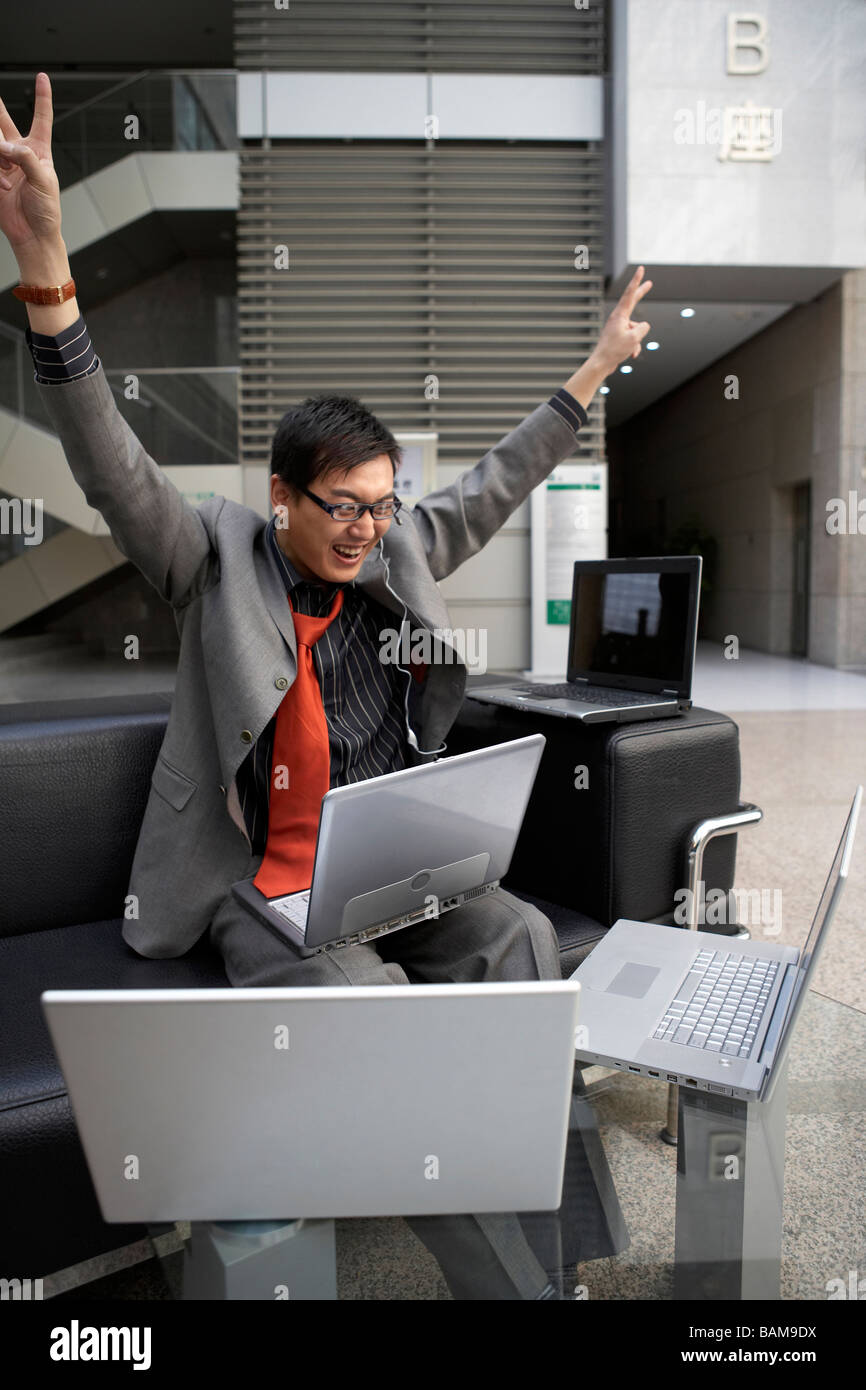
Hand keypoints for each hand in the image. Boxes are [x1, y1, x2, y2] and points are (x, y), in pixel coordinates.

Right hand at [0, 72, 62, 253]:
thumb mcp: (44, 181)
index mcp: (40, 151)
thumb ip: (26, 159)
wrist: (33, 235)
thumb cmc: (46, 212)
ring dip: (0, 157)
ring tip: (7, 175)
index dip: (42, 98)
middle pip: (4, 122)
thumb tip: (5, 148)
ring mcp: (5, 163)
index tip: (42, 78)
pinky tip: (4, 187)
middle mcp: (21, 153)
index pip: (41, 118)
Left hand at [592, 265, 652, 372]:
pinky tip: (630, 355)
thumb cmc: (614, 350)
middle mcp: (618, 318)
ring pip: (636, 330)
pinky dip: (634, 347)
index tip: (641, 269)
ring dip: (637, 341)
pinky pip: (632, 339)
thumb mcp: (634, 338)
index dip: (637, 280)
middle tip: (649, 283)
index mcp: (620, 315)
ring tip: (628, 349)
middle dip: (642, 294)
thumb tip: (644, 326)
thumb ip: (643, 328)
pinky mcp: (618, 336)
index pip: (630, 294)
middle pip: (632, 302)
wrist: (601, 364)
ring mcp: (618, 327)